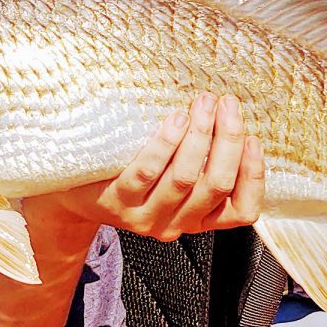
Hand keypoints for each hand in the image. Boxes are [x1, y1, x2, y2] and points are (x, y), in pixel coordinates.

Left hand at [31, 93, 263, 240]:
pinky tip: (175, 119)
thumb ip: (202, 160)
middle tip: (229, 104)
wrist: (72, 193)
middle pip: (216, 185)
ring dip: (200, 135)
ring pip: (186, 178)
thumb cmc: (131, 173)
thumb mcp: (172, 176)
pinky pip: (147, 172)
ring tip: (204, 102)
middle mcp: (175, 224)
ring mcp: (145, 216)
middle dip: (228, 140)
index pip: (242, 211)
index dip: (253, 176)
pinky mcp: (116, 202)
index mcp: (198, 219)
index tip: (254, 138)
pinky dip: (166, 144)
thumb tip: (232, 116)